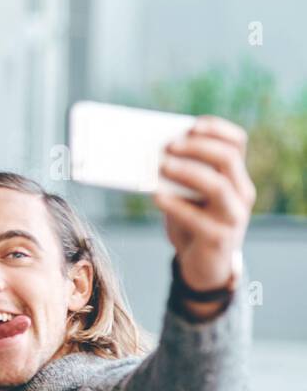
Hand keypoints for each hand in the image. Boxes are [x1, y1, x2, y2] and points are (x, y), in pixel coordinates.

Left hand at [154, 115, 254, 292]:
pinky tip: (156, 196)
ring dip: (188, 172)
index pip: (237, 143)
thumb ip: (177, 176)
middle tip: (168, 145)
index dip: (216, 129)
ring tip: (161, 166)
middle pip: (228, 158)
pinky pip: (197, 217)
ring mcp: (233, 216)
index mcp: (236, 177)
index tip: (191, 124)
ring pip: (219, 185)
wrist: (203, 266)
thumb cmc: (191, 223)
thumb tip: (149, 154)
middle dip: (197, 147)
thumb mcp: (186, 196)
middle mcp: (241, 193)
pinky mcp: (219, 238)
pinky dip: (175, 204)